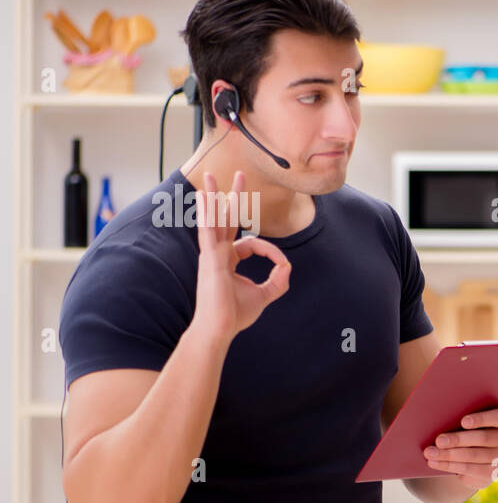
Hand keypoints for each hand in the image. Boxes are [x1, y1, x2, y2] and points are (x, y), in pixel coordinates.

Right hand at [193, 170, 290, 343]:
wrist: (220, 328)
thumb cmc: (236, 314)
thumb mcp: (265, 295)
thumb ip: (278, 280)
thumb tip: (288, 266)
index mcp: (228, 260)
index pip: (252, 243)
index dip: (271, 251)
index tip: (282, 265)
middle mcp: (217, 253)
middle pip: (227, 218)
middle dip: (234, 196)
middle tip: (239, 174)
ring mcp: (211, 254)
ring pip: (214, 218)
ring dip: (213, 195)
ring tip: (210, 174)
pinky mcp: (208, 257)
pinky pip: (208, 229)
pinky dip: (207, 212)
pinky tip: (205, 196)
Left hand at [423, 409, 497, 491]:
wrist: (476, 454)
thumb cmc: (470, 429)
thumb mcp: (472, 422)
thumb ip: (464, 419)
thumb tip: (440, 417)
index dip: (482, 419)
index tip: (463, 421)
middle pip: (484, 439)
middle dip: (459, 440)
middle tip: (439, 440)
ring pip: (475, 457)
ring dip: (450, 456)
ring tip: (431, 453)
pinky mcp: (493, 474)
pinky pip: (470, 471)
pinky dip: (450, 466)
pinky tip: (435, 463)